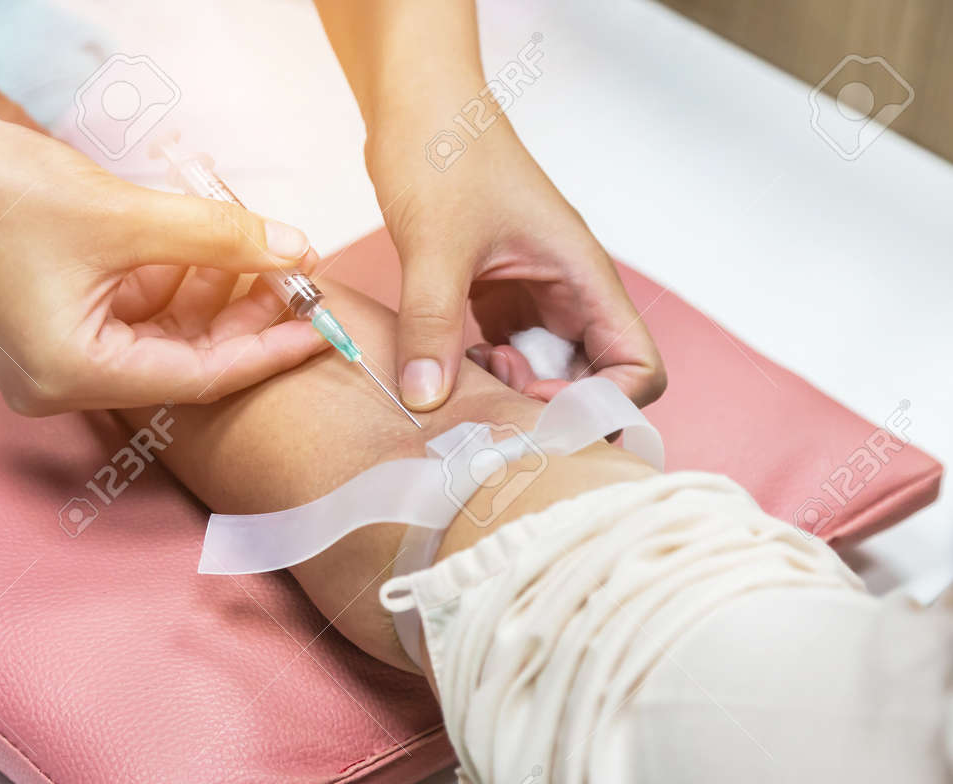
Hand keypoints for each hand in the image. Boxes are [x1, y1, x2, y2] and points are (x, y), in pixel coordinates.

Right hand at [0, 38, 324, 412]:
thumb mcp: (126, 216)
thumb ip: (220, 237)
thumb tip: (295, 250)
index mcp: (71, 377)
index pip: (198, 378)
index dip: (266, 348)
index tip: (319, 324)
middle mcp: (58, 385)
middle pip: (180, 361)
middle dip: (240, 317)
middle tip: (295, 278)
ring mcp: (51, 360)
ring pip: (158, 336)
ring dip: (207, 294)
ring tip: (258, 250)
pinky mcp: (48, 329)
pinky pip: (128, 317)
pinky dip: (169, 284)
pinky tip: (206, 247)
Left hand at [365, 111, 665, 410]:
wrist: (416, 106)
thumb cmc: (445, 152)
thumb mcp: (435, 244)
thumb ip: (431, 324)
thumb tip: (426, 398)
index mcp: (582, 275)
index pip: (637, 366)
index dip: (599, 403)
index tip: (535, 405)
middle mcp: (567, 292)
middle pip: (591, 380)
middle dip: (547, 407)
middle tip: (489, 404)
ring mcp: (533, 295)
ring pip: (545, 372)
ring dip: (510, 392)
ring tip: (461, 381)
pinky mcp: (497, 295)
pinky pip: (506, 354)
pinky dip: (482, 373)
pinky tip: (444, 367)